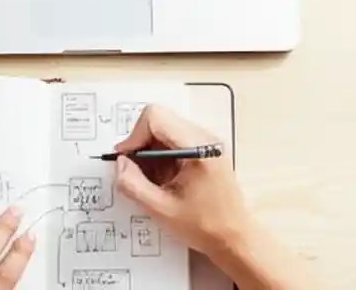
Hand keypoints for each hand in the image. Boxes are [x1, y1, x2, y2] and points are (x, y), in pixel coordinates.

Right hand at [112, 105, 251, 255]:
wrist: (235, 238)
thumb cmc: (204, 226)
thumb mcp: (161, 210)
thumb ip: (133, 184)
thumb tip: (120, 162)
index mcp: (198, 148)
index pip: (156, 118)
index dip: (134, 136)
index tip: (126, 160)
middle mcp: (206, 138)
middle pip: (160, 120)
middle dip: (141, 143)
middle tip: (135, 171)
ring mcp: (208, 142)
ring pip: (166, 128)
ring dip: (151, 150)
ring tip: (153, 179)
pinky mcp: (206, 149)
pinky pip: (175, 139)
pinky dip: (162, 155)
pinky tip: (164, 179)